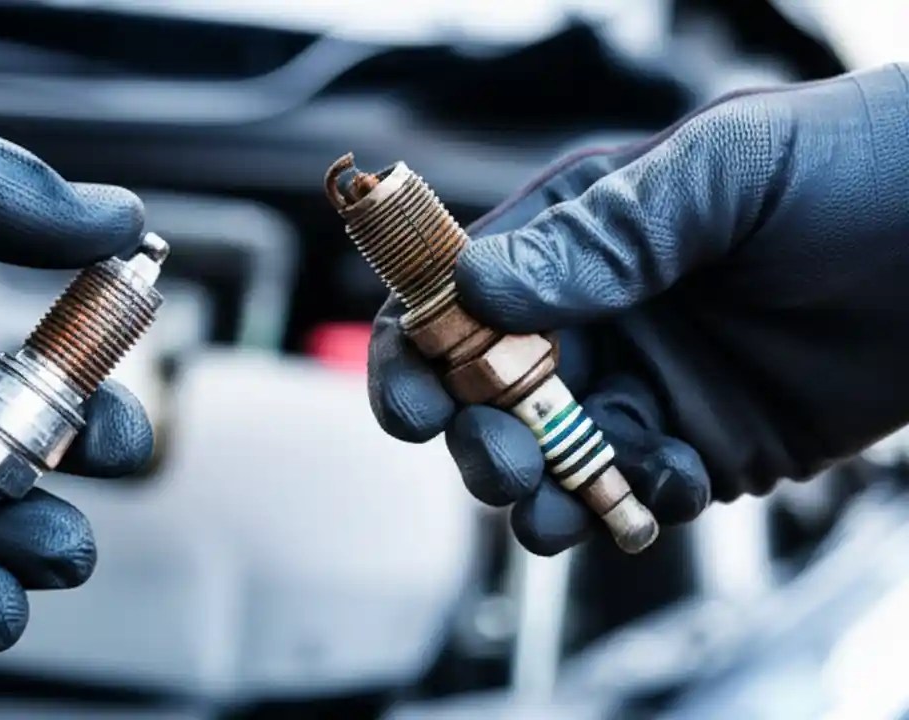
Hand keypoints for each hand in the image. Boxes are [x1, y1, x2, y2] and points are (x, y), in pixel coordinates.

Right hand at [368, 62, 908, 554]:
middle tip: (501, 470)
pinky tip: (684, 482)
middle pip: (493, 391)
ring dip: (543, 492)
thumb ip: (604, 234)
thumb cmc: (857, 170)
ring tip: (554, 516)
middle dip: (480, 440)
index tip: (417, 404)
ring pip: (557, 454)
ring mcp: (652, 381)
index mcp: (580, 236)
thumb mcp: (724, 176)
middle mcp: (601, 313)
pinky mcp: (708, 444)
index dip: (422, 351)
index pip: (462, 295)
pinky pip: (644, 488)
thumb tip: (479, 288)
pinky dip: (643, 500)